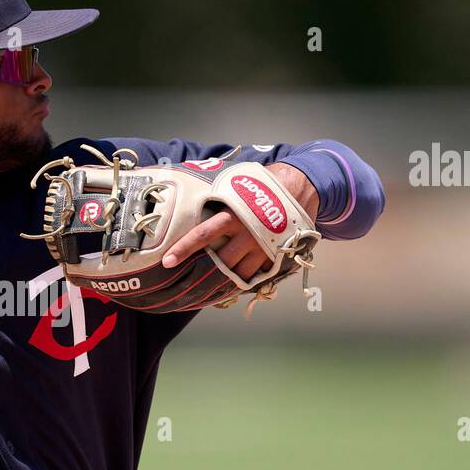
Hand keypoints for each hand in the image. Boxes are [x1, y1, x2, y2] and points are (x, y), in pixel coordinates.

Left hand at [160, 162, 318, 280]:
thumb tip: (187, 189)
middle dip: (206, 271)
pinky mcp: (277, 256)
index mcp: (234, 214)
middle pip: (221, 262)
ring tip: (208, 285)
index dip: (184, 249)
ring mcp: (264, 247)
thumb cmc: (263, 184)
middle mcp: (248, 233)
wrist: (302, 186)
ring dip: (224, 279)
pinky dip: (242, 279)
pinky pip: (256, 275)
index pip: (203, 235)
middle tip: (189, 279)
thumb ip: (217, 196)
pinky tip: (232, 282)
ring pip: (238, 273)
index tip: (167, 262)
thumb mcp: (238, 185)